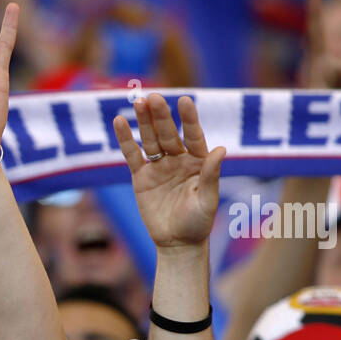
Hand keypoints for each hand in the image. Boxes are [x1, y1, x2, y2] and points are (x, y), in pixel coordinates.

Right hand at [112, 94, 223, 248]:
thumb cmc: (198, 222)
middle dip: (161, 116)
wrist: (177, 242)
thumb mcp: (208, 200)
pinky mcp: (141, 176)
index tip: (185, 100)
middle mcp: (178, 159)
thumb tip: (221, 149)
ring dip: (143, 121)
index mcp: (198, 161)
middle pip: (168, 133)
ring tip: (137, 102)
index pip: (193, 135)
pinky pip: (132, 155)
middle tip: (153, 97)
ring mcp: (159, 166)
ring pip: (150, 139)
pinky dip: (125, 139)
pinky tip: (119, 122)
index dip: (188, 119)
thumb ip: (211, 175)